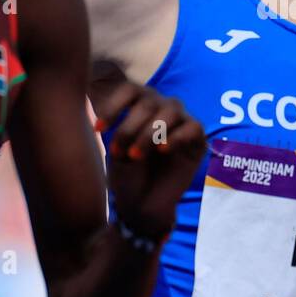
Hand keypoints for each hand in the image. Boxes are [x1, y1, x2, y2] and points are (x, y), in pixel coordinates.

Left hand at [96, 80, 206, 242]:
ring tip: (137, 156)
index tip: (98, 129)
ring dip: (149, 133)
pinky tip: (163, 151)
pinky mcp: (198, 141)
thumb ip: (120, 126)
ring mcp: (182, 123)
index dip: (113, 106)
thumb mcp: (117, 149)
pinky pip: (193, 127)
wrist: (142, 206)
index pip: (129, 91)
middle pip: (148, 102)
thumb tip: (116, 101)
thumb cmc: (127, 175)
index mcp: (140, 106)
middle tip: (121, 153)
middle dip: (130, 128)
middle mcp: (162, 109)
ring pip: (170, 110)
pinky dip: (176, 137)